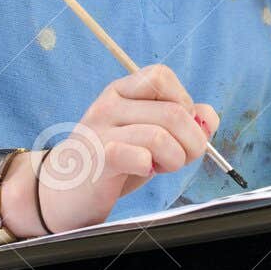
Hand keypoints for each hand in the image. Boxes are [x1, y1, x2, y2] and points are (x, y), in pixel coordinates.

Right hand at [3, 63, 219, 235]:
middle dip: (192, 142)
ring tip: (160, 168)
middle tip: (178, 159)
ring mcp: (100, 131)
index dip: (184, 102)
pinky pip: (138, 156)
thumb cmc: (111, 162)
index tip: (180, 128)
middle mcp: (109, 104)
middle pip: (174, 112)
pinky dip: (150, 167)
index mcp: (122, 92)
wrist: (61, 193)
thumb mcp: (147, 134)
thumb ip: (181, 122)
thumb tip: (209, 117)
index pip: (162, 76)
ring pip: (161, 135)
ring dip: (175, 159)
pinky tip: (142, 171)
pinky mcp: (97, 159)